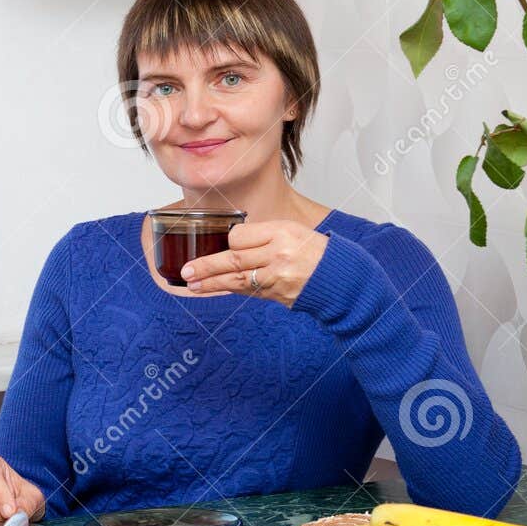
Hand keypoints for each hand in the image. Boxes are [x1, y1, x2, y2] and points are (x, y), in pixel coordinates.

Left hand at [180, 219, 328, 307]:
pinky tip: (213, 289)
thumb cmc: (315, 251)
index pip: (240, 236)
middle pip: (234, 259)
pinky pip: (246, 292)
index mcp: (282, 232)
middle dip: (207, 265)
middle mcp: (278, 254)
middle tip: (186, 269)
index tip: (223, 243)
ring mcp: (277, 277)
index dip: (229, 241)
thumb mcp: (292, 230)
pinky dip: (228, 290)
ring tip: (191, 283)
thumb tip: (232, 241)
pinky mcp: (276, 295)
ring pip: (236, 280)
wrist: (340, 278)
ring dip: (211, 282)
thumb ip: (262, 235)